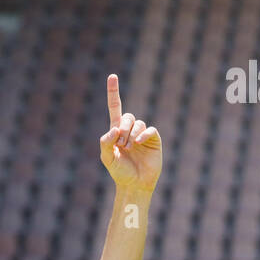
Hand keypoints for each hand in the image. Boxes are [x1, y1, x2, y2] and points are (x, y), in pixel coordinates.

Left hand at [99, 73, 161, 192]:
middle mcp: (129, 129)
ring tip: (130, 148)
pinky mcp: (153, 139)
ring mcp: (142, 134)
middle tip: (121, 145)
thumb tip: (113, 130)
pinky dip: (143, 134)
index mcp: (116, 131)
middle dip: (122, 129)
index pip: (114, 107)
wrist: (135, 184)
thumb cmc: (119, 172)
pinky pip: (150, 129)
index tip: (112, 76)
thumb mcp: (107, 158)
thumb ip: (105, 143)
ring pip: (138, 122)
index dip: (113, 92)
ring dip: (131, 134)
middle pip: (126, 116)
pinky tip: (139, 142)